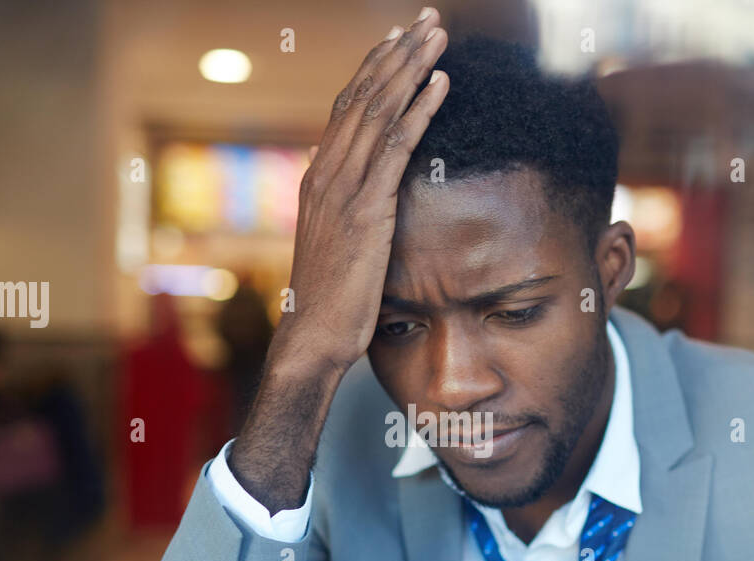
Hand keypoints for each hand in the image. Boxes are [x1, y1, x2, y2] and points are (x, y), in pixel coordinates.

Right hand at [229, 9, 449, 512]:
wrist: (312, 337)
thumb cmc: (329, 301)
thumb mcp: (340, 246)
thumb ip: (352, 213)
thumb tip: (372, 202)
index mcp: (319, 178)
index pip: (347, 109)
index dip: (375, 71)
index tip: (400, 41)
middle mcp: (327, 173)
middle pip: (364, 96)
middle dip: (397, 53)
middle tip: (426, 20)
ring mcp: (344, 189)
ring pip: (379, 111)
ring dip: (411, 68)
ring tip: (438, 35)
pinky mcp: (366, 210)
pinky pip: (396, 147)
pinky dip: (420, 111)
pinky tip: (441, 84)